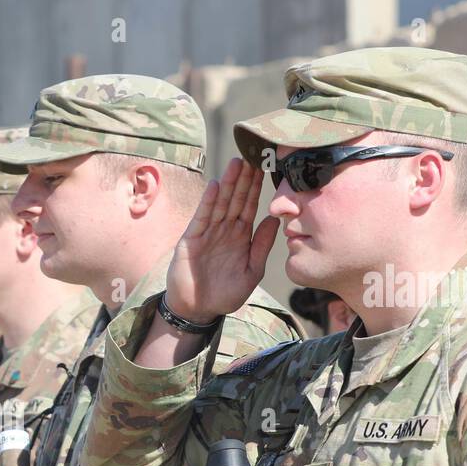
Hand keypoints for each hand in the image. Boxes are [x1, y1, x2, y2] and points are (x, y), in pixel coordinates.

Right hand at [165, 158, 279, 323]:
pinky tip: (215, 187)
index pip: (250, 206)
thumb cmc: (225, 294)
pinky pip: (202, 218)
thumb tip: (275, 219)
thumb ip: (262, 246)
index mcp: (240, 236)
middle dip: (244, 178)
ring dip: (228, 184)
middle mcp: (224, 230)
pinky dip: (208, 202)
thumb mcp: (251, 271)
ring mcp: (207, 233)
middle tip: (253, 155)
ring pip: (220, 204)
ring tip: (236, 163)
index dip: (257, 187)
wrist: (198, 310)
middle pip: (236, 199)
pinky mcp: (191, 240)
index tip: (267, 167)